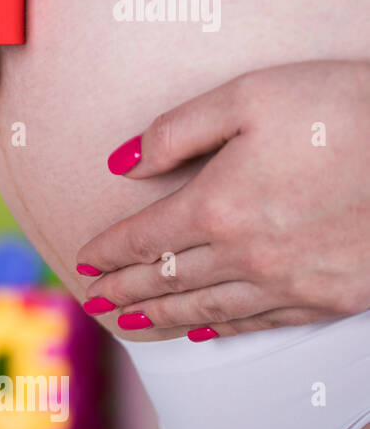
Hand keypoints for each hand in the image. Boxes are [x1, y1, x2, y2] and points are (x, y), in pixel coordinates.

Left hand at [76, 60, 369, 338]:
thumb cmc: (345, 107)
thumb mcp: (249, 96)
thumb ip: (177, 131)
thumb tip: (122, 163)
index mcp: (217, 205)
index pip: (144, 238)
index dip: (109, 251)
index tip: (85, 259)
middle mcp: (246, 255)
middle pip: (167, 279)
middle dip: (125, 290)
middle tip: (94, 301)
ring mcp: (290, 282)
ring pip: (207, 310)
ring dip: (162, 318)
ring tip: (130, 324)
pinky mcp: (332, 298)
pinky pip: (260, 322)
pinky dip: (223, 329)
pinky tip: (203, 332)